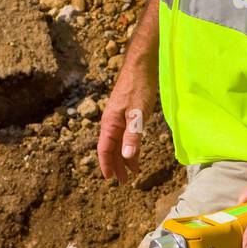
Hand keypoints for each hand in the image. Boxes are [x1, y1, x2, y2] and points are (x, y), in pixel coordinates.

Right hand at [96, 62, 156, 182]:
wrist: (141, 65)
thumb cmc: (138, 87)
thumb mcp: (138, 114)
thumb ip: (132, 135)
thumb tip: (126, 157)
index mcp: (110, 123)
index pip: (105, 149)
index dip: (107, 164)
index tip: (110, 178)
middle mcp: (111, 122)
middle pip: (111, 149)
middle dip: (117, 165)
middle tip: (125, 182)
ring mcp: (119, 118)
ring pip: (119, 143)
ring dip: (124, 157)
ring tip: (132, 172)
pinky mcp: (127, 113)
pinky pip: (125, 135)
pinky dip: (130, 146)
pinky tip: (136, 152)